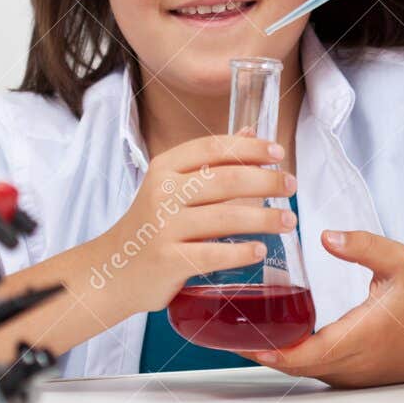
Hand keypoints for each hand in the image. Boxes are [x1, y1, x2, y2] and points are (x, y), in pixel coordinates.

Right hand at [88, 135, 294, 315]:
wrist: (112, 271)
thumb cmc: (152, 226)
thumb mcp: (173, 186)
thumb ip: (211, 160)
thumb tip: (250, 131)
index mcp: (165, 169)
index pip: (213, 147)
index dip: (251, 148)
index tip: (279, 153)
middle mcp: (162, 194)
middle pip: (226, 180)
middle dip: (266, 181)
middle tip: (291, 186)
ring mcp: (163, 228)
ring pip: (225, 218)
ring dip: (264, 219)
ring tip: (289, 221)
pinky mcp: (167, 260)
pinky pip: (212, 254)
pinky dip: (240, 252)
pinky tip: (259, 250)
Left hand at [243, 230, 403, 387]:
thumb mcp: (399, 262)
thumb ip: (364, 246)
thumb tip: (327, 236)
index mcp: (360, 337)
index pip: (307, 354)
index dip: (273, 350)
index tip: (246, 338)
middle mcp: (350, 363)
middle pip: (292, 365)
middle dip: (257, 351)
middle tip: (224, 329)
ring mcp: (348, 375)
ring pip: (299, 370)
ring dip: (271, 355)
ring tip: (238, 330)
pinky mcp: (347, 377)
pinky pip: (310, 370)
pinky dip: (288, 357)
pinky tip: (270, 338)